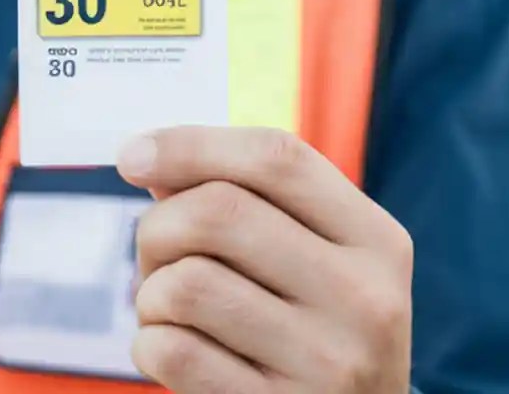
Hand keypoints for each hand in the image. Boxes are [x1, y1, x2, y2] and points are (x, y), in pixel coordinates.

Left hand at [116, 127, 412, 393]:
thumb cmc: (310, 334)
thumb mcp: (310, 263)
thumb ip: (243, 203)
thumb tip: (149, 158)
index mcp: (376, 240)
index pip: (276, 158)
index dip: (191, 145)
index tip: (132, 155)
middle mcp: (365, 297)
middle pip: (218, 213)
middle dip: (159, 226)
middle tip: (155, 256)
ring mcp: (328, 363)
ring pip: (186, 283)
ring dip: (151, 294)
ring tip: (169, 312)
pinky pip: (172, 350)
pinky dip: (148, 344)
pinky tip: (171, 351)